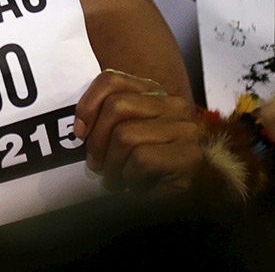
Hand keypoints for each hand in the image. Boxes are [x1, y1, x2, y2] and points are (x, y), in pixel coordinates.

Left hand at [74, 70, 200, 193]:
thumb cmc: (148, 165)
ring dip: (112, 165)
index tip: (80, 131)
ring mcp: (184, 129)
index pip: (111, 80)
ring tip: (114, 180)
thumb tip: (81, 129)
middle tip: (96, 165)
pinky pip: (141, 158)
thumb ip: (104, 120)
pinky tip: (135, 185)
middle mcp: (172, 105)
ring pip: (125, 135)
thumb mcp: (123, 134)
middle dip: (97, 141)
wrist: (194, 194)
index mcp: (154, 92)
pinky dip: (129, 176)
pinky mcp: (188, 155)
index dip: (88, 105)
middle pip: (116, 106)